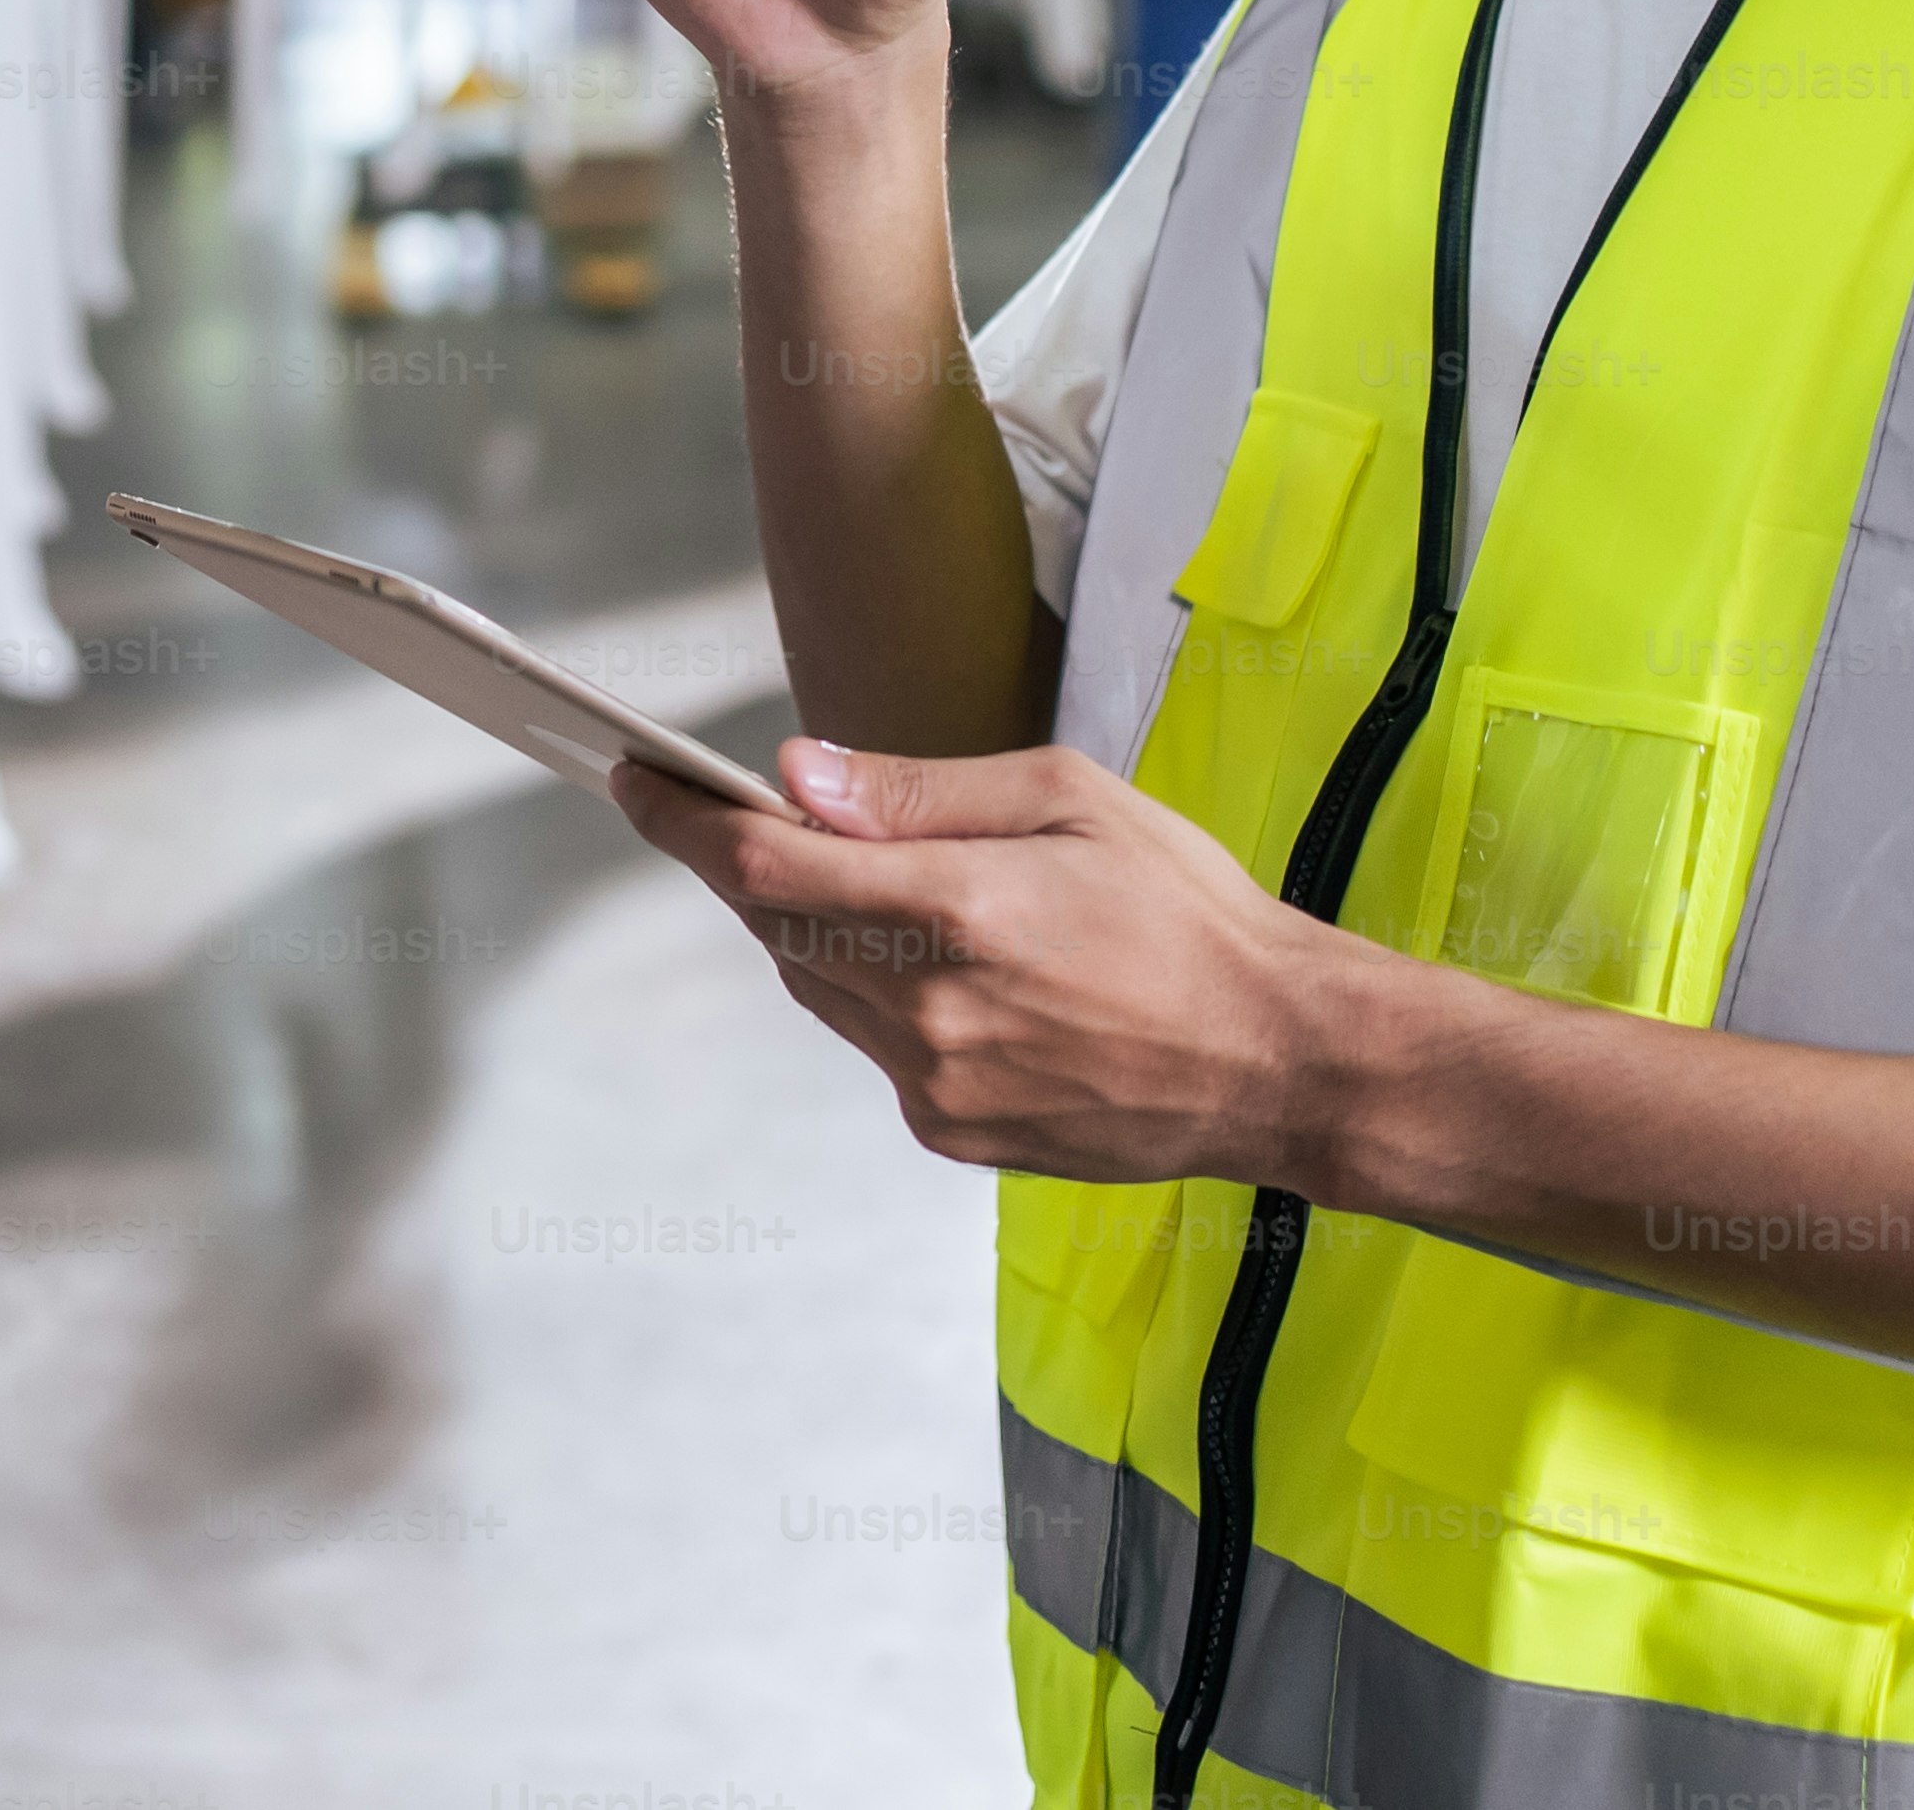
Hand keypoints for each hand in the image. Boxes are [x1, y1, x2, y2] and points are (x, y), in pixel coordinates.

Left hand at [613, 735, 1351, 1187]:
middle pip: (775, 926)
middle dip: (746, 864)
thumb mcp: (1067, 800)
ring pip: (817, 987)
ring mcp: (937, 1085)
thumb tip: (801, 777)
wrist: (1279, 1060)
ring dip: (811, 928)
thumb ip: (922, 793)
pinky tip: (934, 962)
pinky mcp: (953, 1135)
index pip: (765, 865)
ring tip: (859, 880)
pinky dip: (873, 994)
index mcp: (954, 910)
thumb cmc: (1190, 914)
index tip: (635, 781)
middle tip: (727, 810)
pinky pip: (872, 1048)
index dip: (683, 821)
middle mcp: (930, 1009)